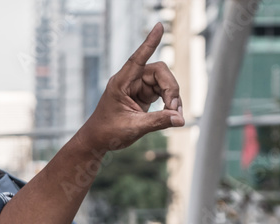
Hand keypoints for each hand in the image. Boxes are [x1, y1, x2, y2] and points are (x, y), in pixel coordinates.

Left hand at [76, 23, 183, 154]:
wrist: (98, 140)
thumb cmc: (108, 132)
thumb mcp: (133, 127)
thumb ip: (157, 122)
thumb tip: (180, 119)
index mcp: (120, 83)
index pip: (137, 59)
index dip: (149, 43)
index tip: (159, 26)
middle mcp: (129, 80)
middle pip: (159, 72)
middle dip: (171, 89)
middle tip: (174, 109)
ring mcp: (137, 86)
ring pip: (164, 82)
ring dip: (173, 97)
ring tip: (174, 116)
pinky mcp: (144, 95)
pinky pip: (163, 92)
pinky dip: (170, 103)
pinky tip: (172, 115)